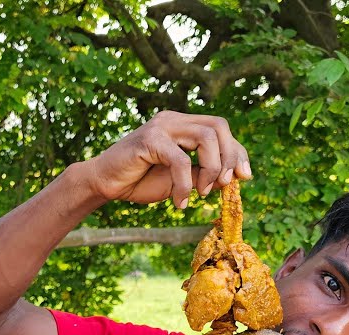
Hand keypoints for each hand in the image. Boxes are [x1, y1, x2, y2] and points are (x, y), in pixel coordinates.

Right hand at [81, 111, 251, 208]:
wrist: (105, 183)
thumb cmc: (140, 181)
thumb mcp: (180, 179)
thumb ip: (202, 173)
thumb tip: (231, 177)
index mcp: (183, 125)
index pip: (221, 130)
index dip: (238, 152)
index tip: (244, 177)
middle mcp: (174, 119)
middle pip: (219, 127)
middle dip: (229, 158)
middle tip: (222, 185)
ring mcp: (161, 126)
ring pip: (206, 138)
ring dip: (211, 169)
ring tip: (200, 193)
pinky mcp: (149, 139)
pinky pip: (180, 160)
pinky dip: (184, 184)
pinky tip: (179, 202)